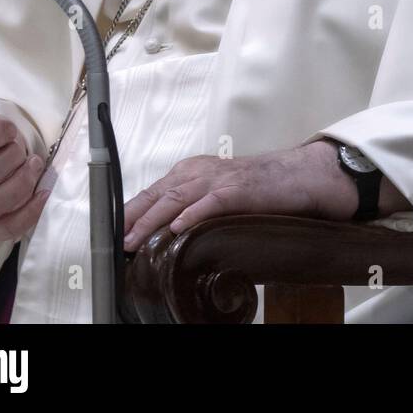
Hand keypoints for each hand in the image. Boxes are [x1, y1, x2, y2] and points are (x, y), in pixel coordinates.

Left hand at [122, 140, 356, 251]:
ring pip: (177, 197)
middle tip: (118, 241)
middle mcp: (200, 171)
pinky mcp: (240, 189)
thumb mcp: (217, 193)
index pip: (153, 191)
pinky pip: (211, 201)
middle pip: (158, 193)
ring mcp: (220, 179)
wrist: (298, 176)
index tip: (114, 234)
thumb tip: (163, 234)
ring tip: (136, 239)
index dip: (131, 212)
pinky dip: (193, 214)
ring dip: (153, 219)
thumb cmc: (258, 188)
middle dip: (134, 218)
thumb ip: (192, 206)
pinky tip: (179, 227)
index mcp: (192, 171)